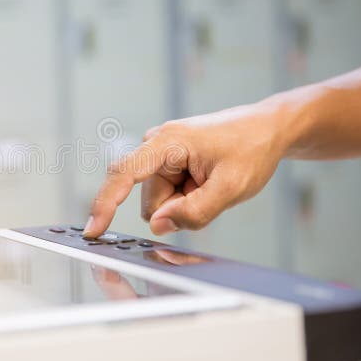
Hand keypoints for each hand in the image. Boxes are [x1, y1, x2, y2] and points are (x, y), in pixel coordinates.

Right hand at [84, 101, 288, 236]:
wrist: (267, 130)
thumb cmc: (252, 149)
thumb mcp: (231, 187)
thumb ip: (195, 211)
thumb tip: (157, 225)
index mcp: (167, 142)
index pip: (124, 174)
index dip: (105, 204)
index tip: (93, 231)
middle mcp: (156, 144)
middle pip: (151, 200)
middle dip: (177, 209)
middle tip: (211, 194)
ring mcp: (160, 153)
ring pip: (159, 202)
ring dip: (185, 204)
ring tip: (211, 184)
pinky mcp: (166, 162)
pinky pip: (167, 195)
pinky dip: (186, 198)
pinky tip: (206, 182)